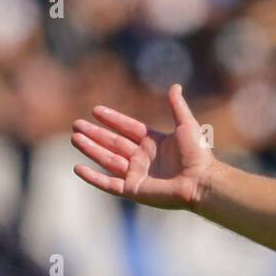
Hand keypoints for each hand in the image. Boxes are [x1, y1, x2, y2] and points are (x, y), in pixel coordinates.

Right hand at [71, 83, 212, 209]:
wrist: (200, 182)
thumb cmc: (197, 155)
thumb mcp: (186, 125)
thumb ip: (177, 106)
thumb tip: (175, 85)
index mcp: (153, 143)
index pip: (127, 128)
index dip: (112, 119)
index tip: (96, 110)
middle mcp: (143, 158)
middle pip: (113, 143)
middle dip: (94, 134)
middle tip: (76, 124)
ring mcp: (136, 175)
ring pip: (107, 160)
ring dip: (90, 149)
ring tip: (75, 138)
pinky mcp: (133, 190)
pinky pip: (108, 183)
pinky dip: (93, 177)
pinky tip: (78, 168)